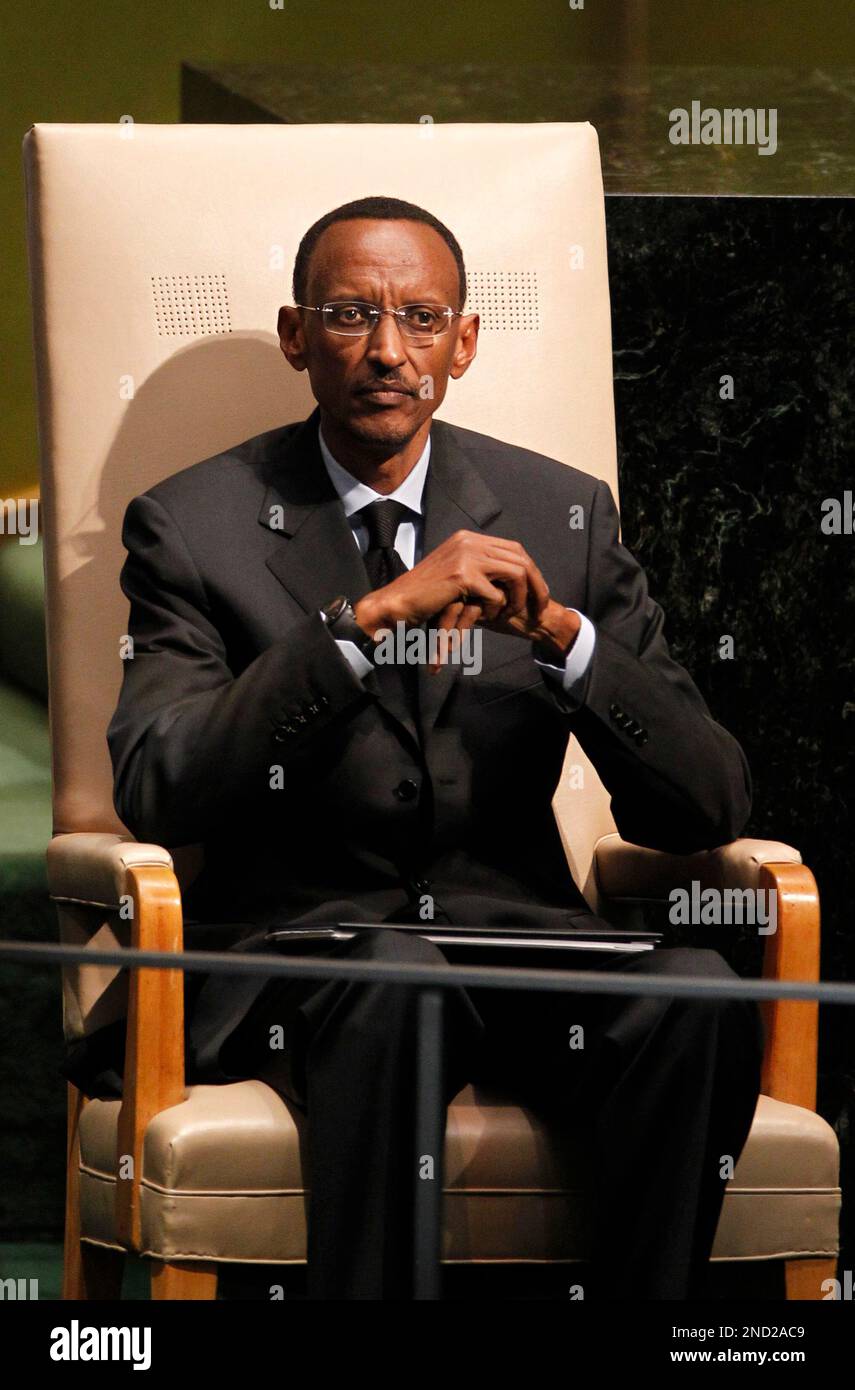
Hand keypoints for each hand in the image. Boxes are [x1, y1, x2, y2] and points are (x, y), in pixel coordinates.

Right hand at [353, 531, 575, 672]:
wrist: (397, 603)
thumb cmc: (424, 595)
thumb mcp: (454, 573)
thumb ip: (479, 568)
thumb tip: (512, 574)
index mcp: (468, 538)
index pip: (514, 548)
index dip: (531, 572)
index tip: (536, 594)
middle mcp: (469, 541)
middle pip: (522, 558)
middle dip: (536, 585)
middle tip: (539, 608)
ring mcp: (466, 556)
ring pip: (516, 574)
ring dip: (518, 599)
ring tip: (510, 615)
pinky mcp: (463, 576)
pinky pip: (497, 595)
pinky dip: (496, 610)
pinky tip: (485, 619)